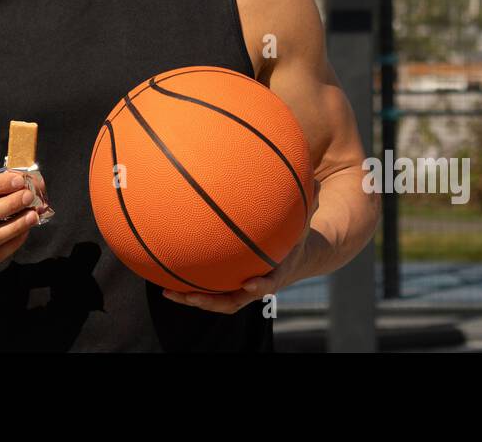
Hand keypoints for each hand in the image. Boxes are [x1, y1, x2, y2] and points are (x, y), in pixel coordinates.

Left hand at [162, 181, 319, 313]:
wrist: (293, 259)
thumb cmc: (296, 236)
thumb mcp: (306, 220)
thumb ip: (309, 203)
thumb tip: (318, 180)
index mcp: (276, 272)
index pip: (269, 283)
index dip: (260, 287)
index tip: (249, 285)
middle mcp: (255, 285)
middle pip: (233, 301)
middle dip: (212, 301)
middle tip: (193, 298)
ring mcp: (239, 288)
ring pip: (215, 300)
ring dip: (192, 298)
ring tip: (169, 292)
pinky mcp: (228, 284)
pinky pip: (207, 288)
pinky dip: (187, 286)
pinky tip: (164, 277)